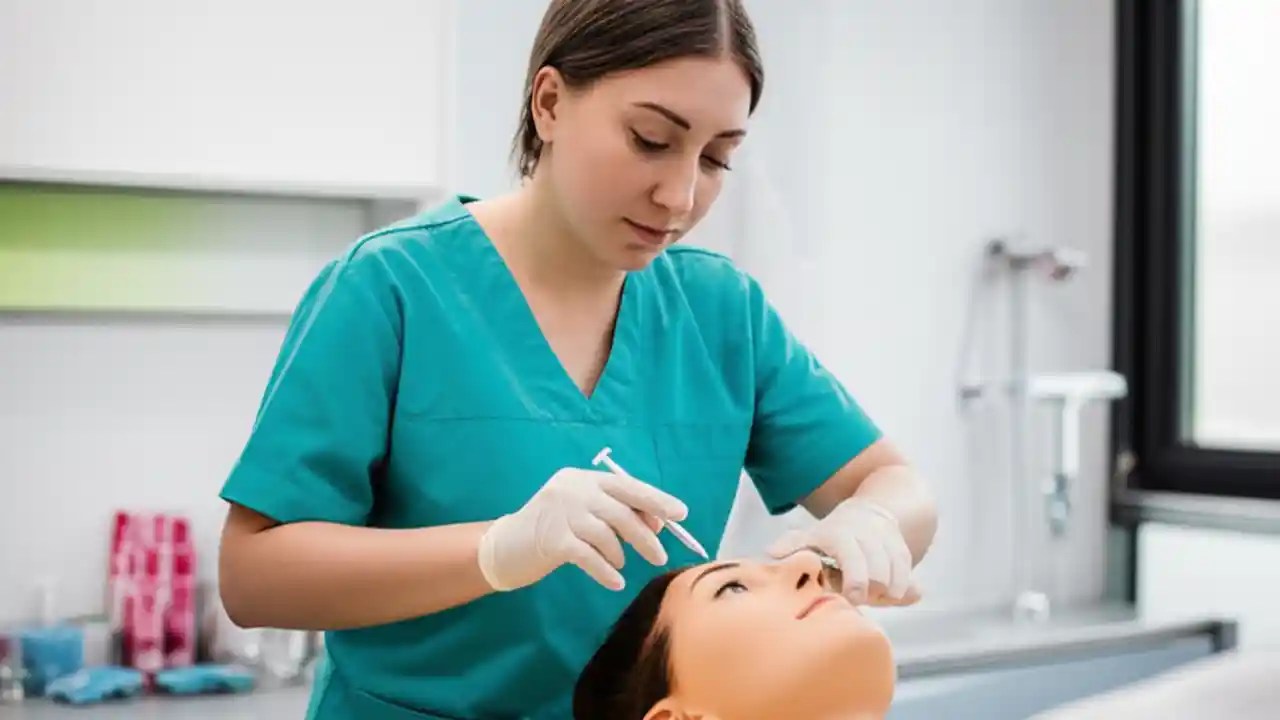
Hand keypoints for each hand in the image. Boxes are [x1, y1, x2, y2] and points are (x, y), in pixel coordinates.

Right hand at [477, 467, 687, 591]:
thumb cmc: (551, 530)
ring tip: (621, 565)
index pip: (627, 485)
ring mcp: (560, 512)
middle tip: (659, 556)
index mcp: (583, 478)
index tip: (681, 513)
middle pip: (621, 511)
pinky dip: (606, 572)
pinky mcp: (552, 539)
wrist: (503, 548)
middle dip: (645, 535)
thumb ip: (614, 514)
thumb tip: (657, 523)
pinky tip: (614, 581)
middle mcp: (572, 489)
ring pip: (607, 535)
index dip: (656, 499)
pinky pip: (590, 557)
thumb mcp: (582, 514)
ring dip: (620, 554)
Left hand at [768, 497, 918, 605]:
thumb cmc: (831, 534)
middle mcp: (866, 534)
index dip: (855, 580)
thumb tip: (772, 552)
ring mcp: (887, 540)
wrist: (868, 512)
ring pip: (896, 571)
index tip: (852, 600)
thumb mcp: (809, 536)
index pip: (852, 556)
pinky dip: (903, 588)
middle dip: (872, 591)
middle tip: (862, 602)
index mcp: (839, 533)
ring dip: (889, 591)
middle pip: (878, 569)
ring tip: (877, 599)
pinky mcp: (902, 549)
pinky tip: (894, 597)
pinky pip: (908, 572)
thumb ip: (792, 546)